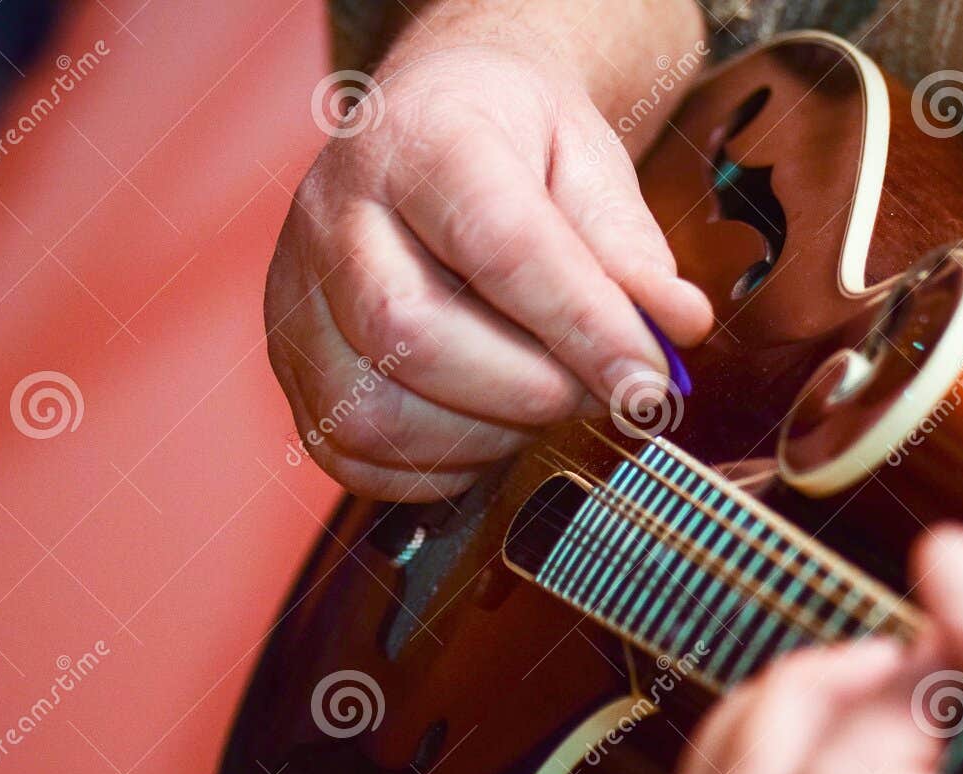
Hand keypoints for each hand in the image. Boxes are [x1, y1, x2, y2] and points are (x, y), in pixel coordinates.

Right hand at [265, 41, 712, 499]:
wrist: (433, 117)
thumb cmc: (513, 142)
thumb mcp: (589, 162)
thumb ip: (629, 250)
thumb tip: (675, 328)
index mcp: (421, 138)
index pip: (498, 245)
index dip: (581, 329)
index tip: (647, 386)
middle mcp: (335, 212)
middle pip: (408, 333)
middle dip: (526, 390)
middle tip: (596, 392)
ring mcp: (297, 292)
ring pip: (372, 411)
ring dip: (481, 436)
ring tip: (536, 399)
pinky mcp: (287, 360)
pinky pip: (349, 454)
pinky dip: (432, 467)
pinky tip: (480, 424)